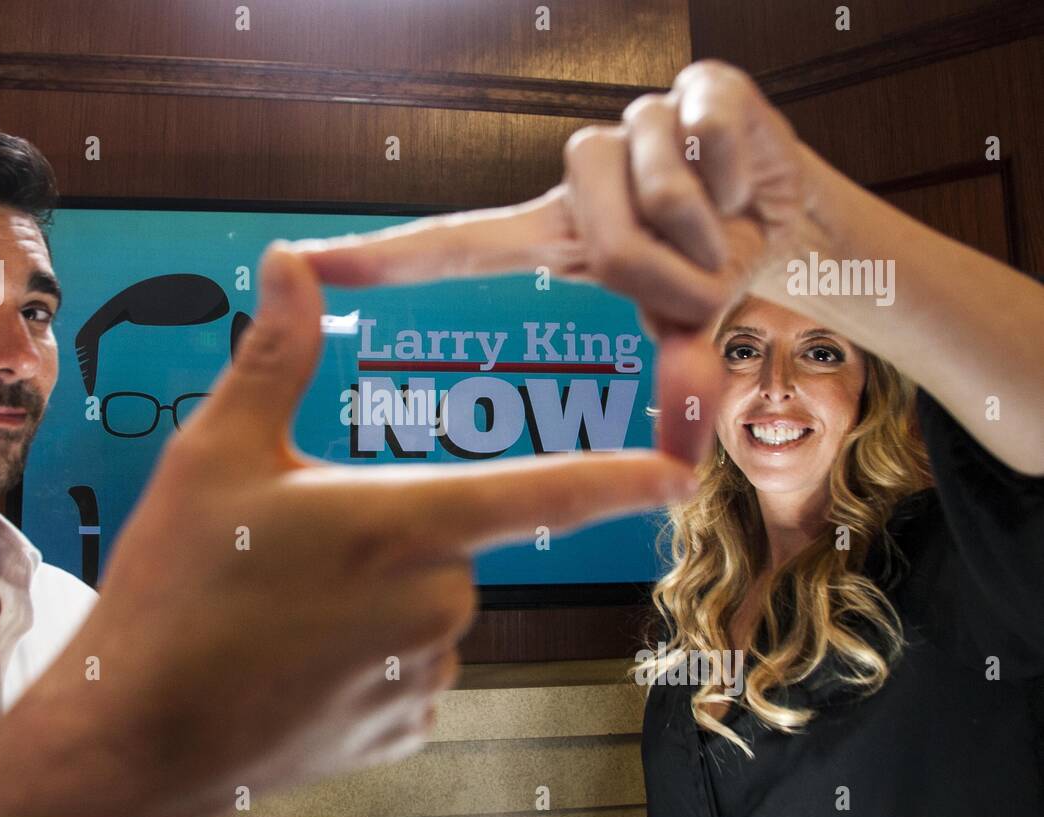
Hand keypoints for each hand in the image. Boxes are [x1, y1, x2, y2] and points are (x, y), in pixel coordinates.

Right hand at [0, 244, 698, 816]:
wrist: (133, 732)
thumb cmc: (175, 589)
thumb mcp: (214, 455)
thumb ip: (273, 358)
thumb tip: (289, 267)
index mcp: (400, 524)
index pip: (537, 492)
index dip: (616, 479)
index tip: (677, 471)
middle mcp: (431, 603)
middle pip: (453, 544)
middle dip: (393, 535)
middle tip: (295, 555)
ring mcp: (420, 676)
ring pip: (431, 608)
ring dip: (381, 598)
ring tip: (286, 610)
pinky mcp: (403, 728)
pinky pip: (413, 668)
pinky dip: (373, 655)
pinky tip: (303, 656)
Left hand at [286, 60, 813, 462]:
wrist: (793, 212)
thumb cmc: (714, 267)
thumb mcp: (686, 329)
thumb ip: (680, 376)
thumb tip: (687, 448)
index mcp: (555, 232)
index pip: (457, 243)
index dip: (384, 256)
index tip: (304, 261)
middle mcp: (578, 175)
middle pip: (609, 245)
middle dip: (675, 279)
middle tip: (703, 273)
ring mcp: (631, 126)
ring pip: (664, 196)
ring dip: (715, 233)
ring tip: (724, 221)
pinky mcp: (692, 86)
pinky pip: (710, 142)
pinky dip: (746, 178)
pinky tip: (745, 176)